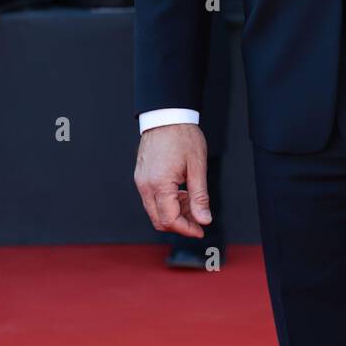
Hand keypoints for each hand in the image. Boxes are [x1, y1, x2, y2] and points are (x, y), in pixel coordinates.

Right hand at [135, 123, 211, 237]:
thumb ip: (199, 196)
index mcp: (159, 184)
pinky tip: (181, 194)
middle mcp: (146, 185)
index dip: (187, 229)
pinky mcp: (141, 176)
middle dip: (180, 224)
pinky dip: (167, 202)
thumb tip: (204, 219)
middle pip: (159, 220)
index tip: (201, 229)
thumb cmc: (183, 136)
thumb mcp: (197, 167)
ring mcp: (141, 181)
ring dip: (174, 213)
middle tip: (198, 220)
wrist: (167, 115)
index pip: (170, 220)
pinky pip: (152, 199)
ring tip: (193, 203)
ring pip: (155, 211)